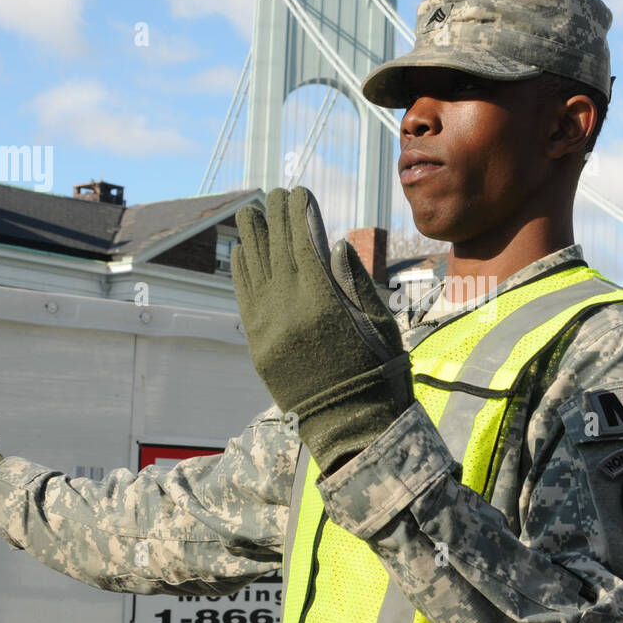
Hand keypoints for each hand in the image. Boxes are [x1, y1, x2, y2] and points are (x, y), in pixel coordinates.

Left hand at [232, 186, 412, 471]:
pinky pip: (244, 300)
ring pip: (253, 271)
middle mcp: (289, 311)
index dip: (299, 214)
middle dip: (274, 218)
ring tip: (248, 212)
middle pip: (275, 251)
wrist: (354, 430)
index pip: (303, 242)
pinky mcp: (258, 347)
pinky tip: (242, 253)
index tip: (298, 192)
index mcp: (324, 301)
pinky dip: (242, 272)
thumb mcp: (381, 325)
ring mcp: (268, 329)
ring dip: (250, 238)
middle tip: (273, 193)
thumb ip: (356, 283)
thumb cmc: (380, 376)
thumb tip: (334, 245)